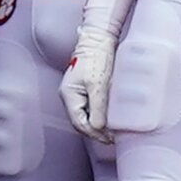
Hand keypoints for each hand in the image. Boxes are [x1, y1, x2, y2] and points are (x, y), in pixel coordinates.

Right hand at [59, 27, 117, 141]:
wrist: (97, 40)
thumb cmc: (96, 58)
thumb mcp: (98, 85)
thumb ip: (98, 107)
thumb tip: (98, 128)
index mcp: (69, 95)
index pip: (79, 123)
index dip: (94, 134)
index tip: (109, 139)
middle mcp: (69, 96)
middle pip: (80, 121)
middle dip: (95, 132)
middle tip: (111, 139)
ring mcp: (75, 92)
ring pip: (84, 115)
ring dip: (97, 125)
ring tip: (111, 131)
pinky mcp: (83, 88)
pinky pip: (88, 107)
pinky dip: (97, 115)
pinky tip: (107, 118)